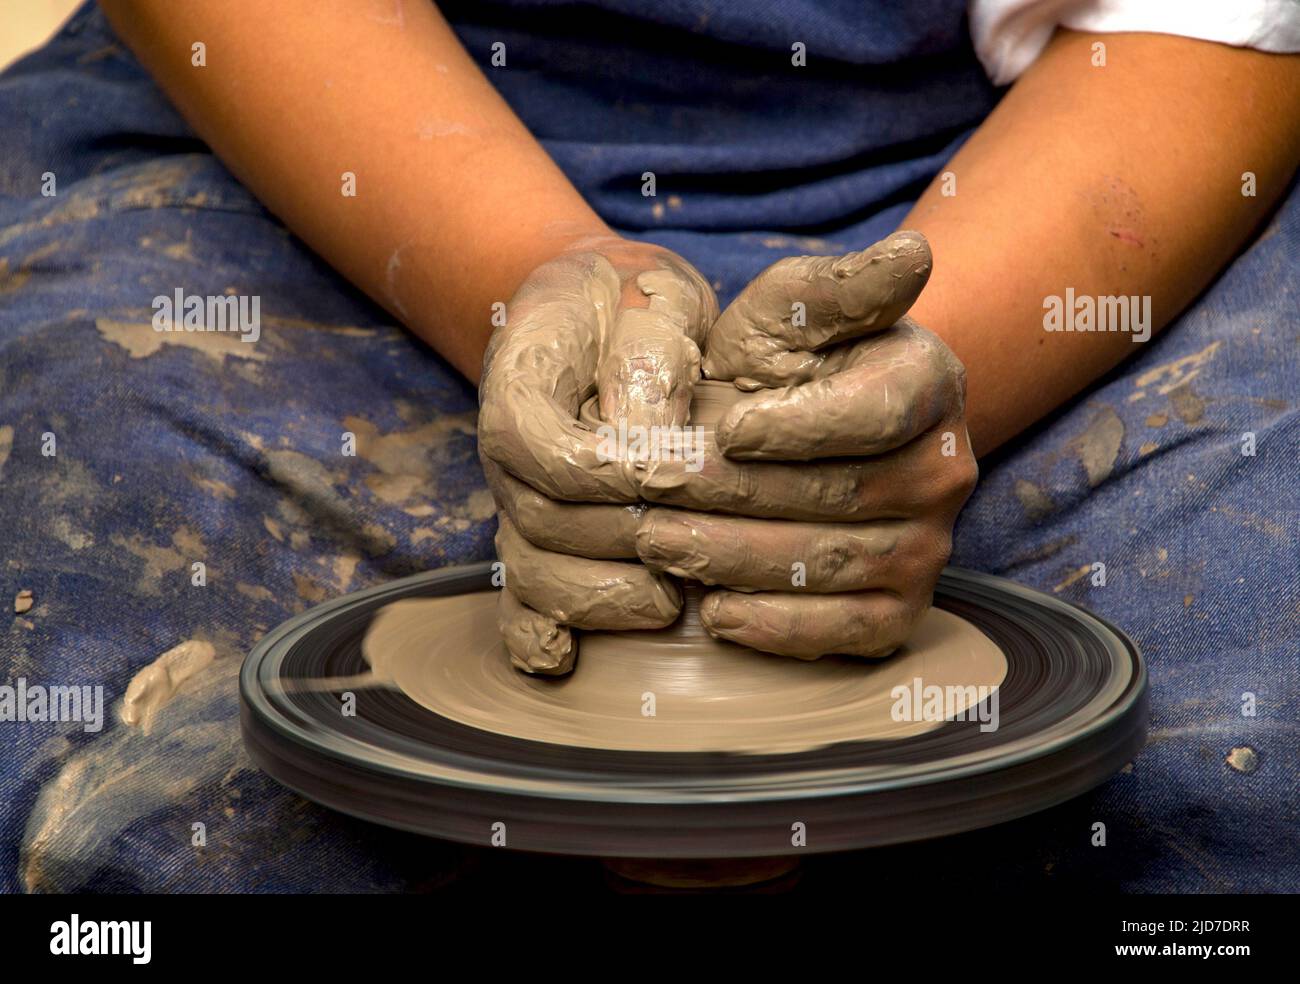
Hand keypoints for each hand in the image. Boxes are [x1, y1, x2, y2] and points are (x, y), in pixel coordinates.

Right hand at [477, 236, 716, 673]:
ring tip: (670, 601)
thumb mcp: (653, 304)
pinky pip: (520, 600)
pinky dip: (536, 634)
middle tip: (702, 542)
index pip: (538, 445)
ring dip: (601, 597)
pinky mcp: (540, 541)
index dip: (608, 471)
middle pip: (543, 522)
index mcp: (519, 386)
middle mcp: (507, 457)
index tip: (676, 473)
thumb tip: (653, 443)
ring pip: (533, 573)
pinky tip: (563, 658)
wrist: (605, 312)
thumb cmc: (638, 305)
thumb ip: (649, 362)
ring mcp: (519, 505)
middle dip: (626, 539)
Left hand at [635, 231, 978, 658]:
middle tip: (653, 493)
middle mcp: (946, 470)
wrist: (778, 435)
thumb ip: (834, 288)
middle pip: (838, 495)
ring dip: (734, 558)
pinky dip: (778, 628)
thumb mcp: (787, 314)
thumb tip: (914, 254)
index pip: (874, 414)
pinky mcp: (901, 610)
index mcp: (929, 385)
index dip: (797, 426)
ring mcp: (929, 546)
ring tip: (658, 543)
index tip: (724, 428)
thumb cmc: (774, 367)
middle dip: (732, 494)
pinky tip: (714, 612)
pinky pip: (847, 633)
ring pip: (831, 564)